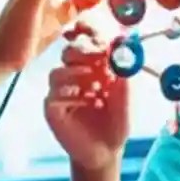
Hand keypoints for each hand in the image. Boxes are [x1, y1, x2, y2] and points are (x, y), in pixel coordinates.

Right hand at [45, 41, 129, 170]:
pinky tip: (92, 103)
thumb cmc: (117, 120)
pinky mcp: (53, 109)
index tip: (97, 32)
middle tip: (101, 59)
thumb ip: (123, 69)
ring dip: (78, 75)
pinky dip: (74, 95)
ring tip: (98, 88)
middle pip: (68, 51)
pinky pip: (54, 95)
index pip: (83, 39)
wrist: (108, 150)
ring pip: (57, 72)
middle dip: (85, 52)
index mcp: (91, 65)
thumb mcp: (126, 94)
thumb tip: (122, 42)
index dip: (87, 30)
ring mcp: (60, 91)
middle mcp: (73, 74)